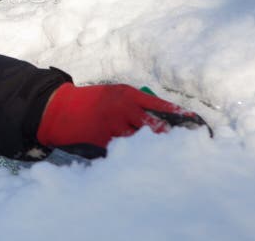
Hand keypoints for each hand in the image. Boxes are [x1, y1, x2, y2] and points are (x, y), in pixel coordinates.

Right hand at [36, 83, 210, 158]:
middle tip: (184, 145)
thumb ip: (136, 103)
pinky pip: (123, 151)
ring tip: (164, 154)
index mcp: (127, 94)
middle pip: (155, 128)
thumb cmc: (91, 101)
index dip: (179, 116)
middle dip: (169, 137)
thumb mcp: (114, 94)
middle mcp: (122, 110)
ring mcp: (113, 127)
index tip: (196, 123)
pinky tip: (138, 159)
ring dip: (150, 148)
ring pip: (140, 142)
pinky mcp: (104, 143)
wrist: (59, 110)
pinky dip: (130, 154)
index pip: (160, 106)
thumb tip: (163, 116)